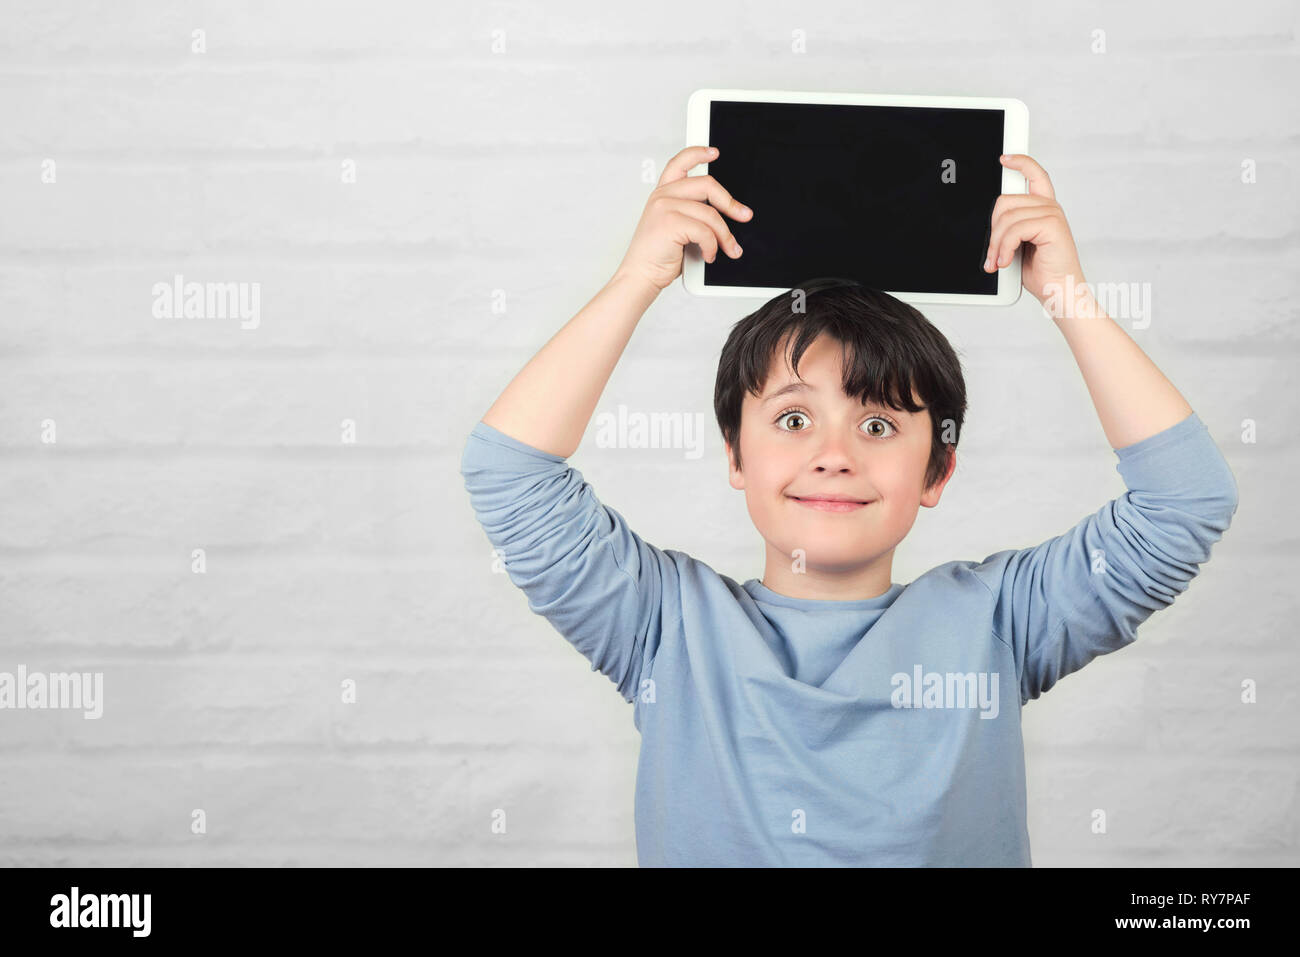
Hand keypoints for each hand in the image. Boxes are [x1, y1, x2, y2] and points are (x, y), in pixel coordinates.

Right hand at [612, 145, 752, 292]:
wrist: (640, 275)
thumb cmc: (658, 255)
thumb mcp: (675, 227)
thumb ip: (693, 213)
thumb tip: (725, 213)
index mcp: (663, 193)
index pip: (680, 162)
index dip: (698, 153)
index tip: (714, 152)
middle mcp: (663, 196)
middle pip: (708, 185)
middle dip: (731, 203)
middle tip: (744, 216)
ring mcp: (665, 207)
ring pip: (711, 214)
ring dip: (725, 236)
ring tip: (728, 249)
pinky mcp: (670, 222)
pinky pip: (706, 231)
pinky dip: (712, 247)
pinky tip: (709, 255)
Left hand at [984, 154, 1090, 315]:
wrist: (1058, 292)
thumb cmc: (1041, 272)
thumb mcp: (1018, 246)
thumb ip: (1008, 228)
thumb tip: (990, 223)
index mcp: (1043, 209)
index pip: (1034, 175)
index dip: (1020, 162)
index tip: (1004, 159)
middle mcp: (1049, 207)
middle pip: (1004, 202)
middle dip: (992, 231)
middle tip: (992, 255)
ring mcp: (1053, 214)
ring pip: (1006, 218)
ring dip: (997, 245)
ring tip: (999, 262)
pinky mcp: (1053, 225)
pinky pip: (1015, 229)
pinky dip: (1005, 248)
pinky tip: (1006, 261)